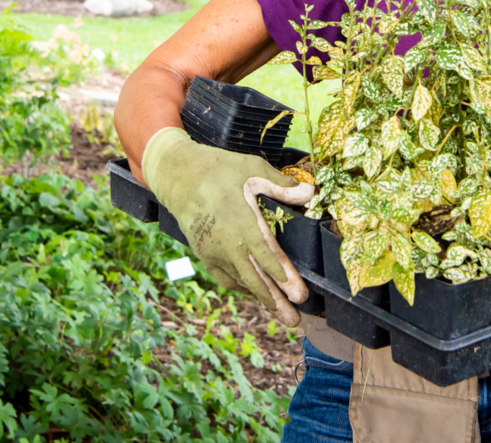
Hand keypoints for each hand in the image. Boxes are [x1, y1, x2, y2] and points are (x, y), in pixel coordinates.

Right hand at [143, 128, 314, 325]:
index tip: (300, 294)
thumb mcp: (253, 169)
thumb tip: (311, 193)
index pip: (268, 257)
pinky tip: (253, 291)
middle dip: (276, 301)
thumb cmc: (219, 169)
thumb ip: (282, 186)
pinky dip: (241, 287)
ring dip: (261, 298)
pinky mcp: (204, 254)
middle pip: (256, 279)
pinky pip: (225, 277)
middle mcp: (228, 244)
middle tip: (294, 321)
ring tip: (280, 313)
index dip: (285, 277)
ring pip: (241, 281)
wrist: (179, 176)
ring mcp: (214, 252)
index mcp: (243, 224)